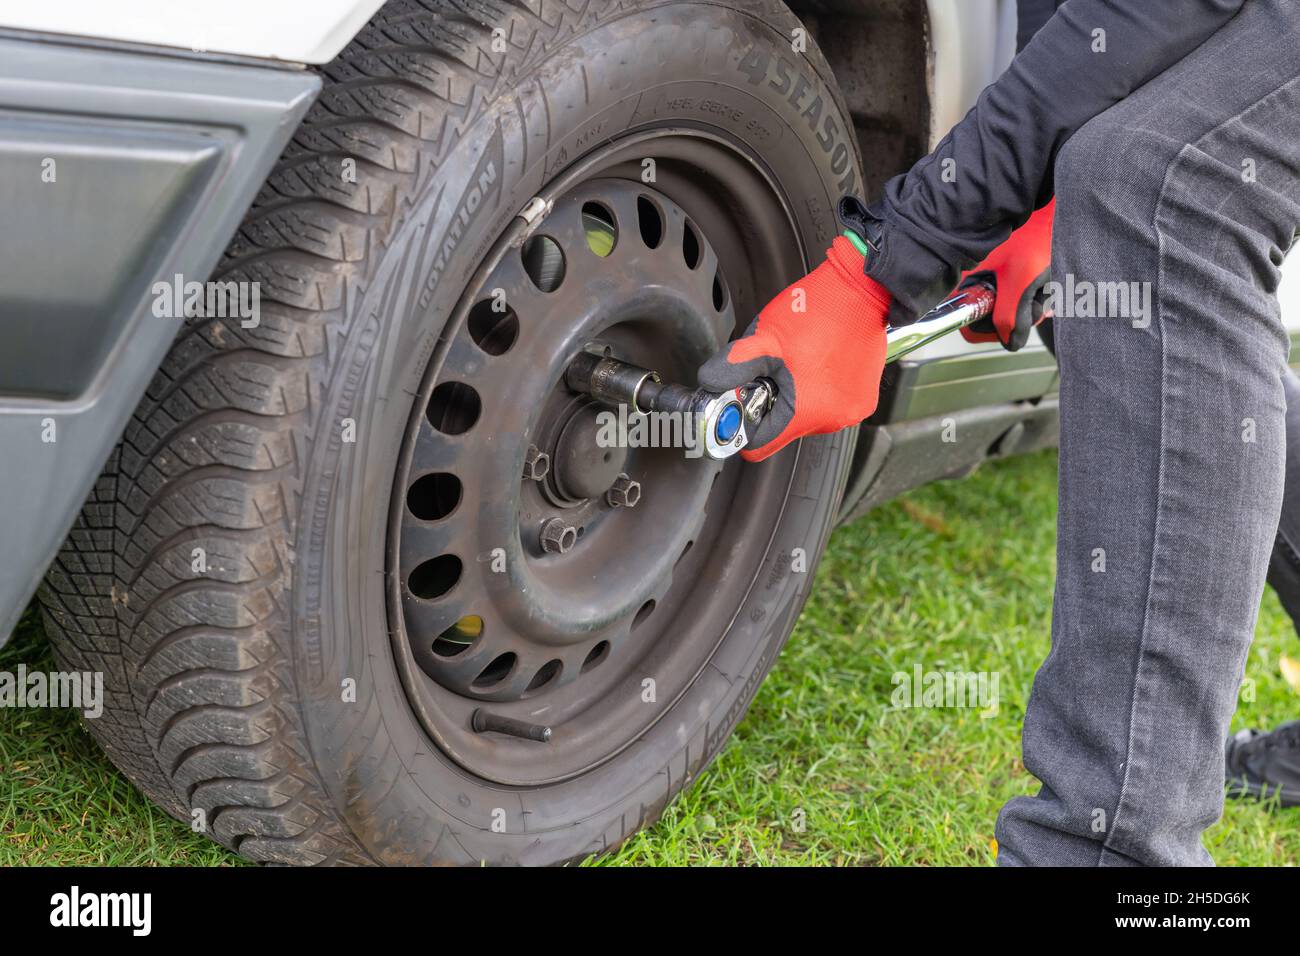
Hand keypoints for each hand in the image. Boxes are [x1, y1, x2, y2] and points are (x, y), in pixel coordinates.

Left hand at [697, 235, 891, 461]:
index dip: (743, 428)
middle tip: (772, 373)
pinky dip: (819, 392)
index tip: (741, 406)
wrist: (861, 290)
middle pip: (784, 430)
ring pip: (807, 418)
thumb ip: (733, 366)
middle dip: (771, 406)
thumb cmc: (817, 311)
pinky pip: (830, 407)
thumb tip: (710, 384)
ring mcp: (852, 411)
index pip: (760, 446)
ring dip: (796, 398)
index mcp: (805, 412)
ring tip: (797, 364)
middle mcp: (832, 420)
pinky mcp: (864, 400)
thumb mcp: (764, 337)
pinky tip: (818, 365)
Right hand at [959, 198, 1054, 350]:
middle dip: (1019, 315)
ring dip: (1033, 304)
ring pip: (1011, 310)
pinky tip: (1048, 281)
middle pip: (992, 319)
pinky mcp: (1012, 273)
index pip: (966, 322)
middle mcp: (977, 280)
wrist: (1055, 204)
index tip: (1012, 323)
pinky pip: (1023, 298)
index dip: (989, 329)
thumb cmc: (1036, 232)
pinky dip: (1038, 294)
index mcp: (968, 280)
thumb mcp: (1022, 279)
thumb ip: (1010, 315)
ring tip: (1046, 284)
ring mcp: (995, 277)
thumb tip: (1009, 340)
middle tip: (1037, 299)